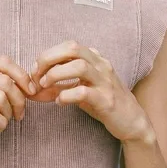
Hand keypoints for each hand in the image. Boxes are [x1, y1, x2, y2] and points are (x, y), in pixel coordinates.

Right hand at [0, 56, 36, 159]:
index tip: (30, 91)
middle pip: (4, 81)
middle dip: (19, 99)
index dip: (21, 75)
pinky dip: (1, 123)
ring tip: (4, 122)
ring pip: (0, 98)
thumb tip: (27, 83)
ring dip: (9, 114)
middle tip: (20, 114)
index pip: (2, 61)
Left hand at [29, 41, 153, 142]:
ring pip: (79, 66)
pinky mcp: (106, 100)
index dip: (49, 54)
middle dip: (49, 58)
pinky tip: (60, 101)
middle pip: (73, 48)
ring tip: (46, 86)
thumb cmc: (103, 101)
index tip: (36, 69)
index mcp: (95, 59)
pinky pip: (84, 92)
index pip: (69, 45)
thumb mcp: (82, 88)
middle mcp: (101, 65)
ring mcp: (105, 82)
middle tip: (37, 75)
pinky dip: (66, 95)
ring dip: (56, 74)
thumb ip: (60, 84)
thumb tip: (34, 87)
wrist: (132, 122)